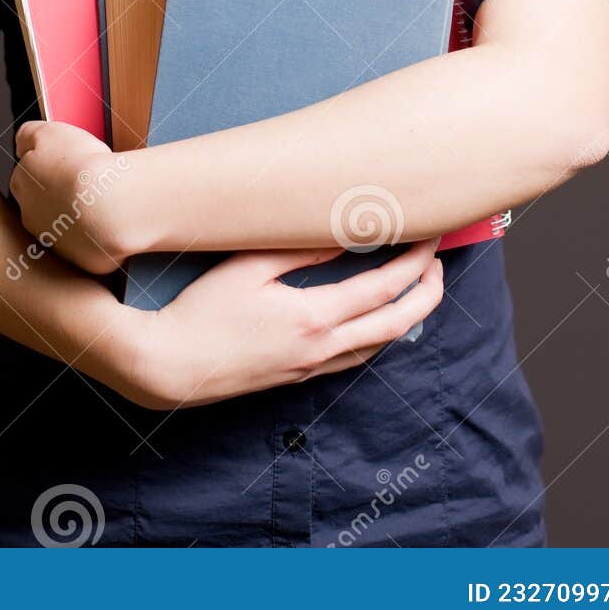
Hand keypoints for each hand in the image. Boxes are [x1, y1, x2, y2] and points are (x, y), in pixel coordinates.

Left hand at [9, 120, 124, 274]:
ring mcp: (57, 240)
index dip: (48, 166)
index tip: (66, 161)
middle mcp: (32, 217)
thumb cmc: (81, 166)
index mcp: (21, 185)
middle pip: (44, 202)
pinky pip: (92, 243)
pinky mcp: (83, 257)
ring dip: (80, 214)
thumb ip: (28, 135)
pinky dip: (101, 233)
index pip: (27, 174)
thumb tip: (22, 142)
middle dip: (60, 193)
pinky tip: (113, 218)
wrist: (108, 204)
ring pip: (67, 224)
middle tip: (85, 180)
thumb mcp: (48, 132)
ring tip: (103, 199)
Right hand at [116, 236, 444, 410]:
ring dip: (405, 318)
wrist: (169, 367)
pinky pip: (352, 360)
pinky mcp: (295, 377)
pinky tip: (371, 323)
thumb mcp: (247, 268)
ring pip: (377, 347)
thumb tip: (341, 232)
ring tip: (414, 289)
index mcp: (314, 318)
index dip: (414, 262)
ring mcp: (309, 368)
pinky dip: (375, 337)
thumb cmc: (201, 310)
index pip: (384, 289)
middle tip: (439, 264)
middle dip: (426, 294)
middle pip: (395, 325)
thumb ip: (299, 249)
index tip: (431, 238)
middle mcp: (320, 349)